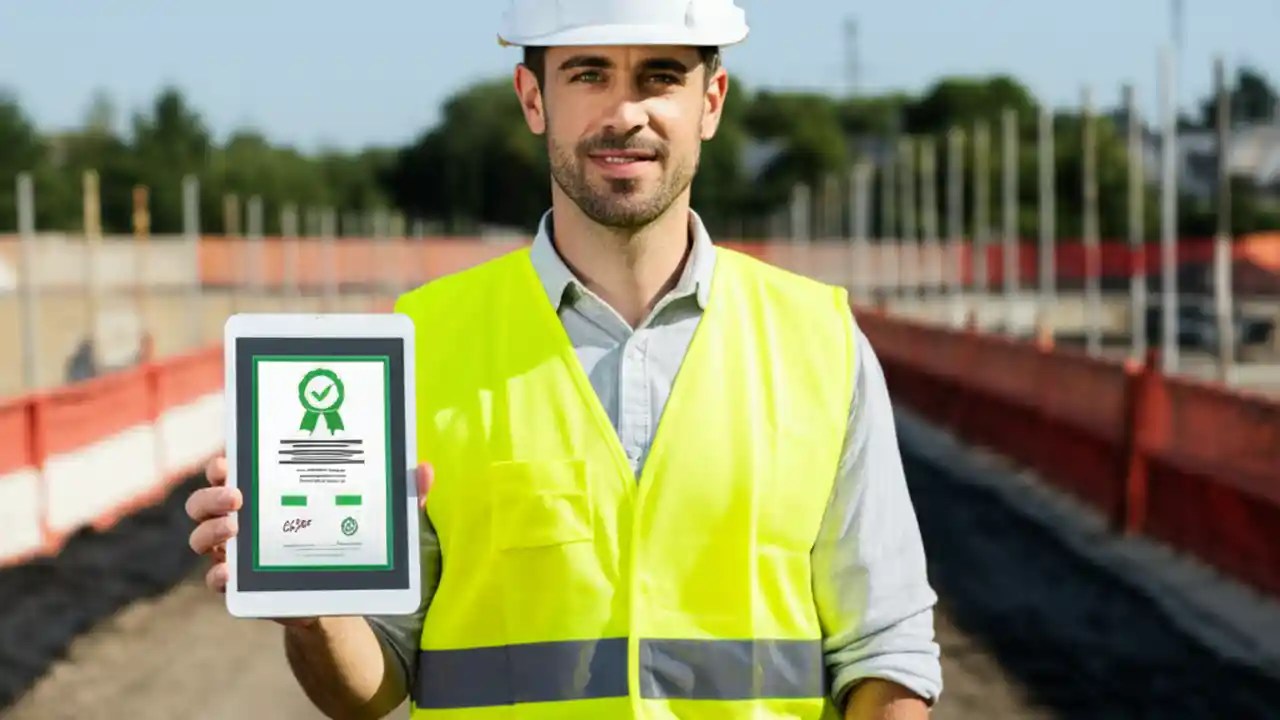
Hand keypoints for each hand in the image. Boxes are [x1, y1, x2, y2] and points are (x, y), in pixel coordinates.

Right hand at [186, 456, 433, 627]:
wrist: (340, 594)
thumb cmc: (351, 538)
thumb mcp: (378, 517)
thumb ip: (401, 495)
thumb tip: (425, 470)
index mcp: (269, 490)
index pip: (233, 468)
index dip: (222, 462)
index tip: (228, 459)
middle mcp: (245, 517)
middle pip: (206, 500)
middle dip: (211, 495)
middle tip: (237, 495)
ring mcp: (238, 551)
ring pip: (201, 536)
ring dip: (210, 531)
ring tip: (235, 529)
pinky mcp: (244, 584)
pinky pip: (215, 580)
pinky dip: (216, 576)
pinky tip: (228, 574)